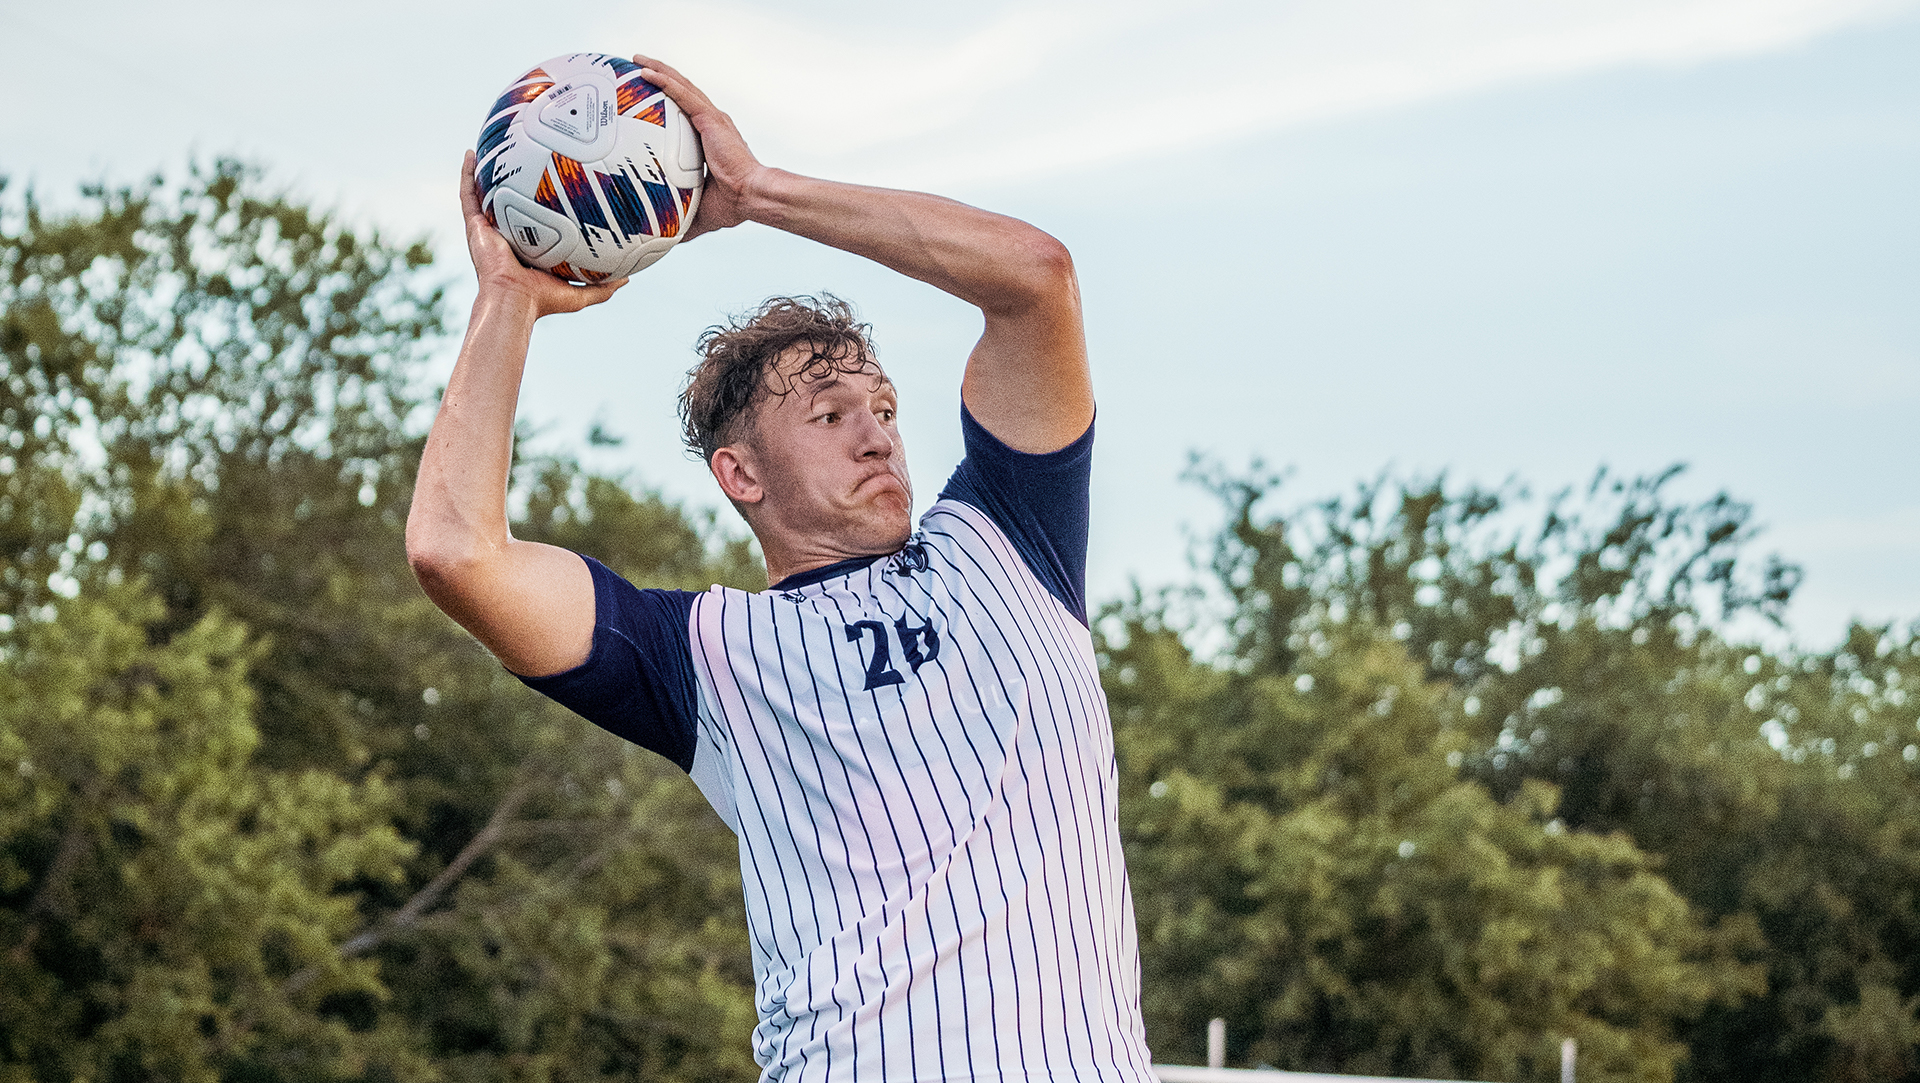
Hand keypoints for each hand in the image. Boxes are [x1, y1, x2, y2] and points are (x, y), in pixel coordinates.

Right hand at [459, 151, 625, 315]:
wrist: (515, 301)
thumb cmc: (543, 301)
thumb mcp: (580, 292)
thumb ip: (603, 286)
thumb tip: (628, 279)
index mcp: (528, 249)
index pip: (534, 221)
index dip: (539, 205)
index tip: (551, 184)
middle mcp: (506, 236)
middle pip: (508, 203)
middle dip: (512, 182)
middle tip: (521, 157)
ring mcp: (488, 230)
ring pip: (484, 193)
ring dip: (485, 171)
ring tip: (491, 146)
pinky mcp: (474, 226)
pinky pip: (468, 194)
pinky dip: (467, 173)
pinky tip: (470, 153)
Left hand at [632, 54, 769, 241]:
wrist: (751, 197)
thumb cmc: (733, 204)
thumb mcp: (697, 210)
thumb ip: (680, 216)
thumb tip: (664, 237)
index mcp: (710, 139)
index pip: (685, 113)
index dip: (668, 100)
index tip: (650, 95)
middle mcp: (712, 124)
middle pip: (681, 92)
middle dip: (661, 76)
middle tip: (637, 66)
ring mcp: (712, 119)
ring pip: (680, 86)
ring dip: (659, 70)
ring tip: (637, 59)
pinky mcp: (711, 120)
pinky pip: (682, 94)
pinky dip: (664, 81)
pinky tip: (645, 71)